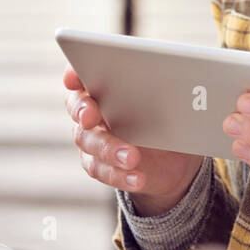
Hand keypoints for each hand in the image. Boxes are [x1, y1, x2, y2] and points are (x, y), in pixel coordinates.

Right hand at [63, 65, 203, 215]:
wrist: (175, 158)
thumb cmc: (169, 116)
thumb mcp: (172, 98)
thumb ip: (163, 86)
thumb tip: (175, 80)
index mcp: (107, 84)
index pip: (83, 73)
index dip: (74, 73)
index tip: (73, 78)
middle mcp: (93, 109)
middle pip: (78, 107)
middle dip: (84, 110)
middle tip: (91, 116)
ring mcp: (93, 138)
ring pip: (89, 141)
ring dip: (110, 149)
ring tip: (132, 157)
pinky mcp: (99, 164)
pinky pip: (102, 170)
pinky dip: (119, 175)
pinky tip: (137, 177)